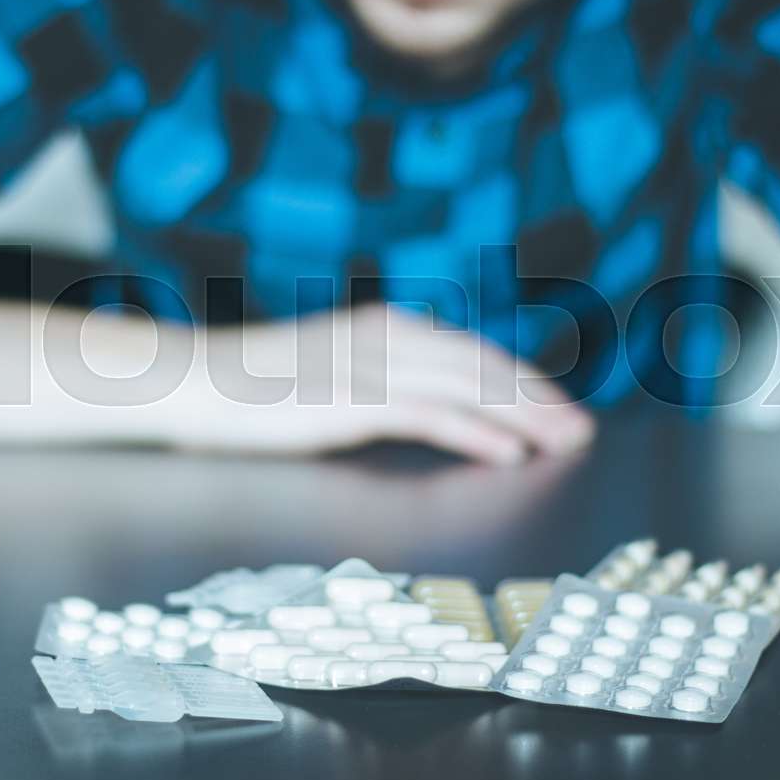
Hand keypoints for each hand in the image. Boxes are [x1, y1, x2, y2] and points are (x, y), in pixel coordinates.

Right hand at [157, 304, 595, 464]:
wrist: (196, 379)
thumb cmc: (253, 383)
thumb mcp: (328, 367)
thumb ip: (377, 374)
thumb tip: (422, 398)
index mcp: (385, 324)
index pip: (473, 350)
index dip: (523, 378)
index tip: (559, 404)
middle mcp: (389, 336)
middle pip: (484, 366)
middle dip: (540, 398)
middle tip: (583, 428)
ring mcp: (373, 366)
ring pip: (470, 388)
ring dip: (526, 418)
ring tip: (566, 443)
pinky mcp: (355, 400)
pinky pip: (432, 416)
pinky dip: (479, 435)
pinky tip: (510, 454)